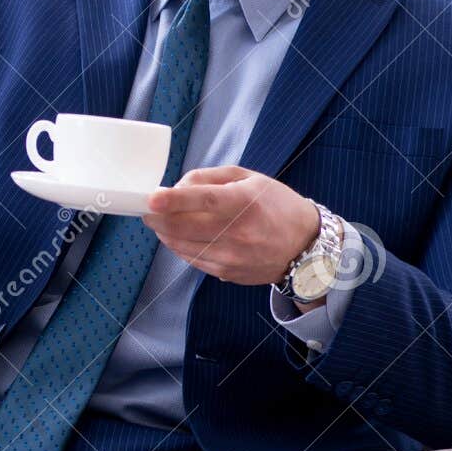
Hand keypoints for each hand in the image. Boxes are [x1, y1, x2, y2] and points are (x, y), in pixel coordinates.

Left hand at [141, 165, 318, 285]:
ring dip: (164, 232)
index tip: (151, 198)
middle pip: (183, 227)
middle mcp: (237, 233)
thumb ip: (209, 177)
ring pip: (181, 246)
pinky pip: (191, 259)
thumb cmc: (275, 205)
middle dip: (156, 218)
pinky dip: (178, 246)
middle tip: (147, 208)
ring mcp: (231, 257)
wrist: (305, 246)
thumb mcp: (248, 178)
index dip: (174, 200)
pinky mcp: (226, 273)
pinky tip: (178, 235)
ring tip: (161, 220)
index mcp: (244, 203)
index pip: (203, 201)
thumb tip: (176, 187)